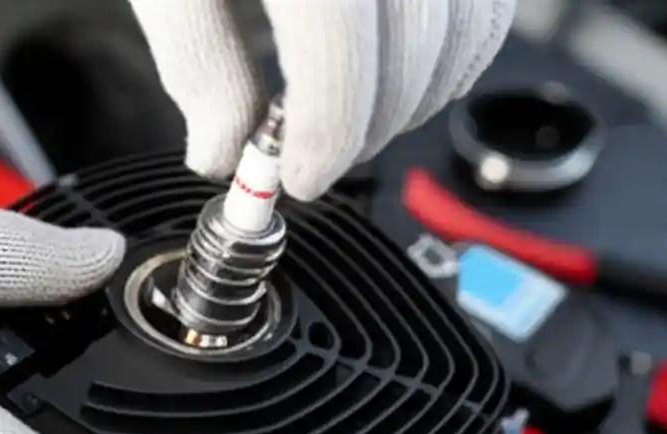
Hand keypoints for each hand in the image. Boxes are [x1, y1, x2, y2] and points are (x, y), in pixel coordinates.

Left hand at [130, 0, 515, 199]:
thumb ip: (197, 56)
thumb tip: (221, 149)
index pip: (337, 49)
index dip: (326, 131)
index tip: (297, 175)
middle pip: (415, 46)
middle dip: (372, 127)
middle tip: (321, 158)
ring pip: (469, 25)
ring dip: (420, 96)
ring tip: (361, 122)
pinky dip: (459, 46)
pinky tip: (410, 70)